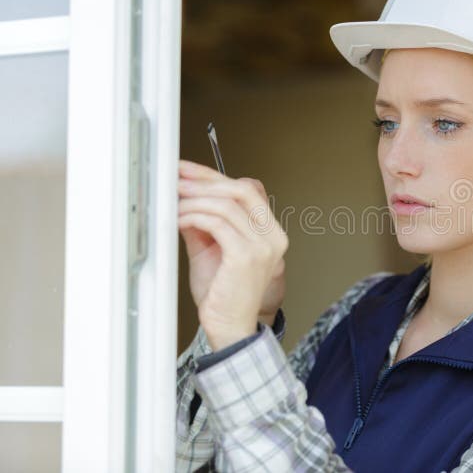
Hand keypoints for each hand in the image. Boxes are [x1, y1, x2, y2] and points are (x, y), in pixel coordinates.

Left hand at [177, 159, 288, 350]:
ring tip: (173, 203)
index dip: (215, 176)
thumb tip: (184, 198)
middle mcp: (272, 236)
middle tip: (177, 179)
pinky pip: (217, 223)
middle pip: (240, 190)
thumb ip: (203, 224)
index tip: (188, 171)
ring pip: (226, 204)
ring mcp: (262, 246)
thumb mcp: (211, 250)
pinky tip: (180, 219)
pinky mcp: (246, 256)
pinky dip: (194, 216)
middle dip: (204, 181)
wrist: (230, 328)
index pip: (247, 190)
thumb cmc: (224, 295)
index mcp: (269, 232)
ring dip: (194, 200)